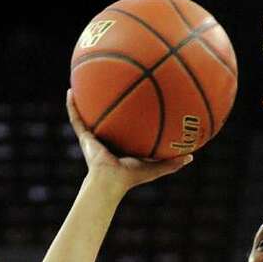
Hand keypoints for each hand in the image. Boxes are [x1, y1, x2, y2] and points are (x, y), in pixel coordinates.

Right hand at [66, 91, 192, 190]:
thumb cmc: (130, 178)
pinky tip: (70, 90)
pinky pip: (76, 118)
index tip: (136, 96)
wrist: (110, 182)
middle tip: (112, 81)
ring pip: (89, 113)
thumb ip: (172, 162)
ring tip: (86, 78)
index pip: (126, 125)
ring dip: (86, 98)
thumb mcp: (154, 167)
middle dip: (108, 100)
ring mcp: (93, 137)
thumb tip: (192, 156)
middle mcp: (107, 138)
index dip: (129, 113)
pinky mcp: (84, 137)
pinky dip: (72, 106)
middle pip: (107, 115)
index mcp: (122, 144)